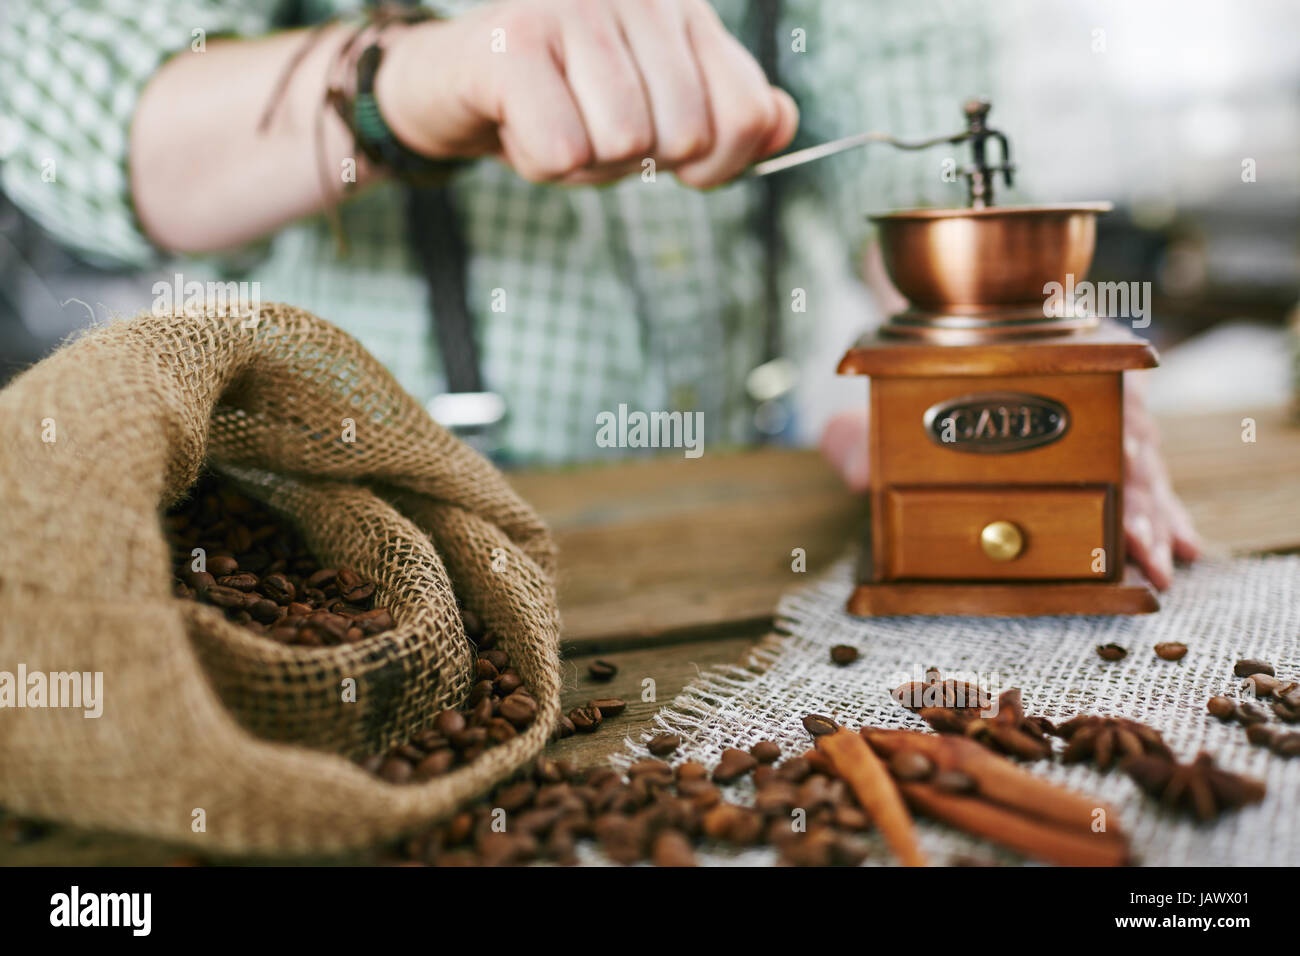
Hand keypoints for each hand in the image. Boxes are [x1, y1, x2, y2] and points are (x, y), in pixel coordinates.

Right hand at [375, 0, 797, 186]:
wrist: (454, 87)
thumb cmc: (565, 104)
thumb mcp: (657, 117)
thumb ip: (727, 120)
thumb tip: (782, 121)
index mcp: (684, 9)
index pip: (749, 112)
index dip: (717, 164)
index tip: (674, 159)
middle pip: (685, 134)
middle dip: (634, 163)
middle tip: (589, 130)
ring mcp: (575, 8)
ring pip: (625, 142)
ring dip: (583, 164)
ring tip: (553, 122)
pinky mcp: (514, 39)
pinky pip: (563, 150)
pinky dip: (539, 162)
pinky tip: (517, 123)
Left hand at [819, 385, 1201, 589]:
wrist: (928, 347)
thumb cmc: (899, 382)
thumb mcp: (866, 405)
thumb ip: (857, 439)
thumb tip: (858, 473)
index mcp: (1035, 349)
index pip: (1083, 396)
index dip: (1113, 445)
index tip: (1126, 479)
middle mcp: (1079, 369)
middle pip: (1123, 434)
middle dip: (1139, 498)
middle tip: (1146, 553)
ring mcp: (1099, 401)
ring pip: (1139, 457)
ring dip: (1154, 510)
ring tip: (1164, 560)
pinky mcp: (1101, 436)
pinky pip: (1139, 474)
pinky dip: (1161, 509)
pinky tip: (1180, 547)